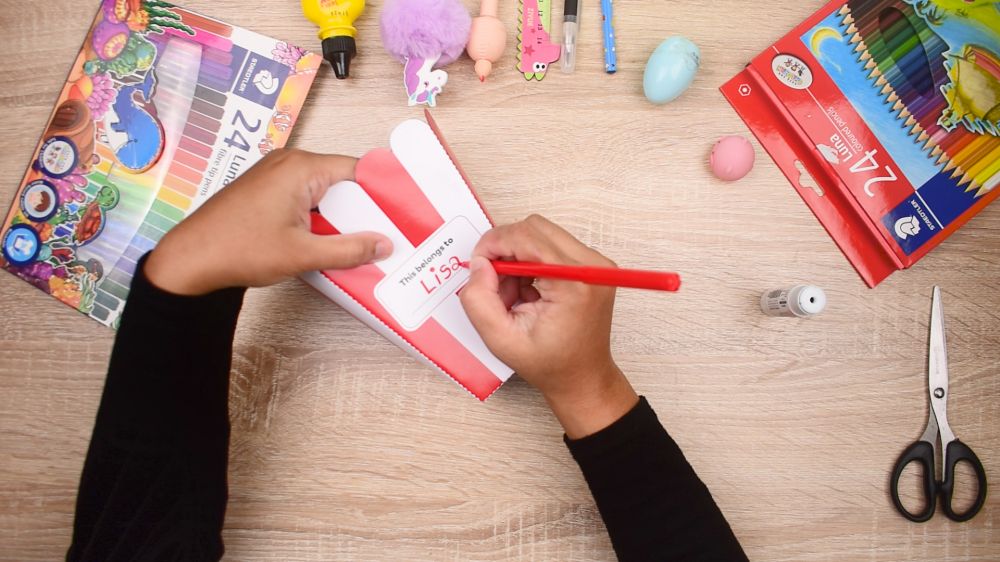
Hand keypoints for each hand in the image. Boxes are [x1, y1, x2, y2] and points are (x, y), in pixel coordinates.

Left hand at [145, 149, 391, 294]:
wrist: (189, 261)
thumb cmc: (236, 249)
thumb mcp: (303, 254)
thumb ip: (349, 248)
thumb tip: (382, 244)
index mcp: (301, 168)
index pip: (357, 171)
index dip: (381, 192)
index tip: (400, 211)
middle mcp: (289, 163)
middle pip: (342, 181)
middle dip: (362, 209)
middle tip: (383, 235)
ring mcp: (275, 175)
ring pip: (324, 192)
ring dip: (339, 217)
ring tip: (358, 242)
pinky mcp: (267, 190)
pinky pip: (305, 198)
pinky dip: (320, 218)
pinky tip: (328, 242)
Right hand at [460, 215, 637, 438]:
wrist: (583, 377)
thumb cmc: (550, 364)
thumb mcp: (500, 340)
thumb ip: (479, 300)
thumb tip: (479, 263)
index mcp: (574, 283)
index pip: (527, 236)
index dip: (494, 244)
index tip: (478, 264)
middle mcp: (592, 266)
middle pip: (535, 227)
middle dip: (506, 250)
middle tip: (494, 283)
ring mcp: (596, 263)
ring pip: (541, 234)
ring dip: (517, 258)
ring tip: (513, 295)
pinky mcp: (592, 265)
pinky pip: (551, 245)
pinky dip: (531, 263)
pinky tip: (528, 293)